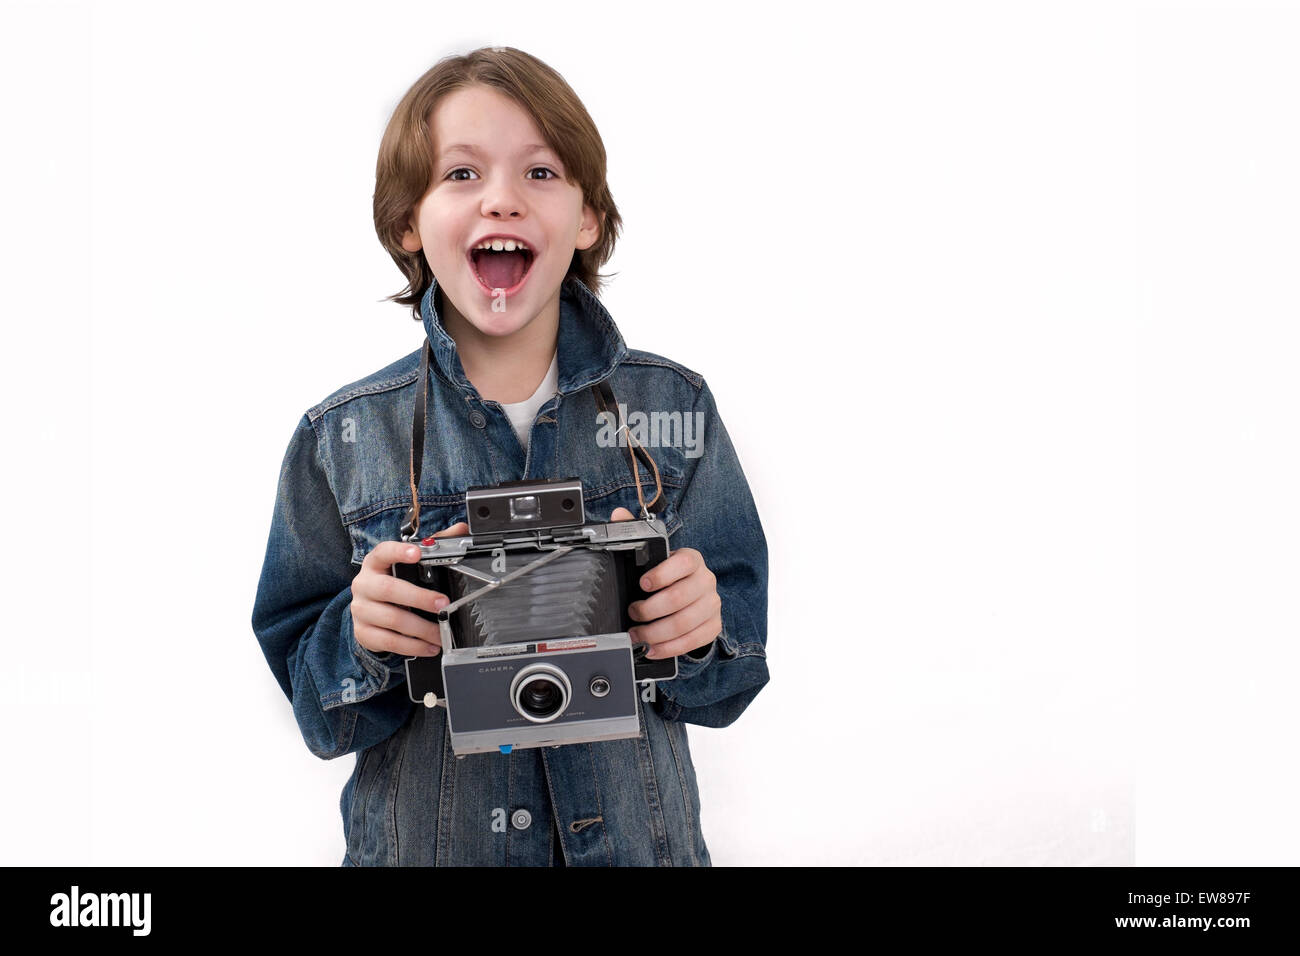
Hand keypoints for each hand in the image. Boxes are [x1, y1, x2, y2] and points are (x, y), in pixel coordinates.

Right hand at [350, 521, 468, 657]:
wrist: (368, 612)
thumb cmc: (392, 583)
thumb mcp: (408, 565)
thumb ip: (434, 545)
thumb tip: (461, 529)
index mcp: (375, 563)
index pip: (383, 552)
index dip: (399, 552)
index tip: (417, 553)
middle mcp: (364, 584)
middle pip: (389, 589)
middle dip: (419, 598)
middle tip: (443, 604)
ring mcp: (361, 610)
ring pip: (392, 619)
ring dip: (421, 628)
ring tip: (440, 633)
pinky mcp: (363, 632)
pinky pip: (389, 641)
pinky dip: (413, 646)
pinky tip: (428, 646)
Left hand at [609, 507, 721, 659]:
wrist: (694, 595)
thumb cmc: (669, 574)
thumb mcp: (654, 554)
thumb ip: (635, 532)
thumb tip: (618, 515)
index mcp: (692, 559)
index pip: (683, 563)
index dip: (662, 574)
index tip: (642, 584)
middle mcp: (706, 581)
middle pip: (679, 598)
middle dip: (650, 610)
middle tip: (633, 613)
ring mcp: (712, 605)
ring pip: (684, 623)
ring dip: (655, 633)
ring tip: (637, 634)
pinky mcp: (713, 626)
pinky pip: (692, 640)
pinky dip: (670, 647)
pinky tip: (653, 648)